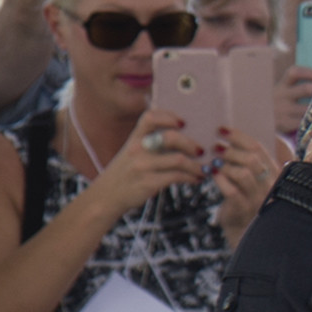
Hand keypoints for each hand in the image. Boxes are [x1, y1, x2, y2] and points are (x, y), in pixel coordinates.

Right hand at [82, 108, 209, 216]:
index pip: (150, 117)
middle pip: (170, 137)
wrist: (107, 196)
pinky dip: (192, 177)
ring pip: (179, 159)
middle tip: (201, 151)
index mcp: (134, 139)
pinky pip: (178, 177)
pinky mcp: (149, 183)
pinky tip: (196, 179)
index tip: (183, 122)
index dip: (169, 116)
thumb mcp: (132, 153)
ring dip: (197, 165)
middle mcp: (138, 149)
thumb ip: (150, 143)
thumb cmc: (126, 172)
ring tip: (204, 169)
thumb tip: (183, 137)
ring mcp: (143, 166)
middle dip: (191, 144)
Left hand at [210, 129, 281, 245]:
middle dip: (230, 150)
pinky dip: (219, 179)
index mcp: (274, 172)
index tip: (221, 130)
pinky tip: (210, 173)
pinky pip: (231, 190)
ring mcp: (258, 198)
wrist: (244, 230)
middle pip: (252, 159)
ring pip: (244, 173)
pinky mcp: (244, 208)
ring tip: (212, 160)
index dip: (239, 136)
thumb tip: (225, 136)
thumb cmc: (245, 198)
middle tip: (214, 146)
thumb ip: (247, 160)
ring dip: (225, 164)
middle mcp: (270, 185)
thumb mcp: (253, 179)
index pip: (259, 148)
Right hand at [277, 62, 311, 136]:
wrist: (258, 121)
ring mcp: (282, 110)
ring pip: (307, 108)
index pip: (293, 72)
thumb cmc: (279, 106)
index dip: (309, 72)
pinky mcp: (285, 124)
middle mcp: (281, 96)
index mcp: (281, 85)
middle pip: (305, 89)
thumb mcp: (283, 94)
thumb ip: (297, 88)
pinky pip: (304, 122)